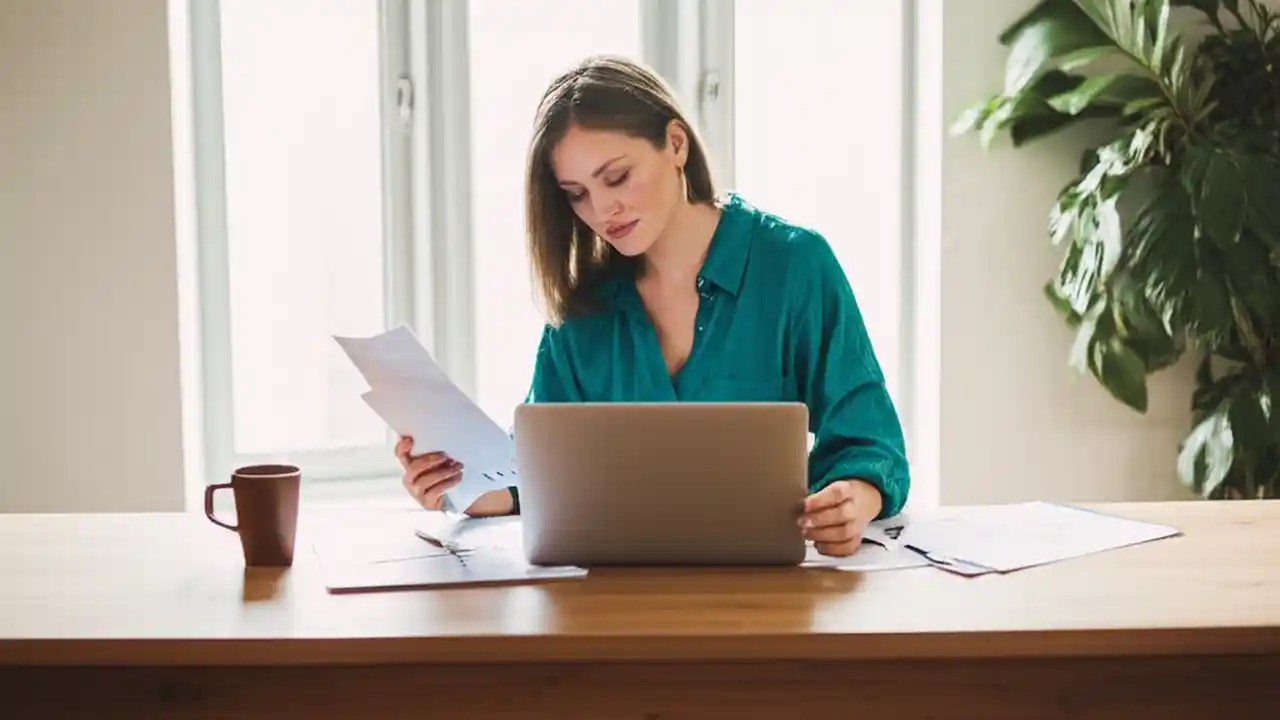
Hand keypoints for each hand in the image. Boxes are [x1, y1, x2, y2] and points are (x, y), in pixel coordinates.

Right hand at [394, 436, 514, 515]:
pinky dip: (448, 482)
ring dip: (443, 472)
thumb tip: (449, 434)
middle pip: (412, 468)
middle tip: (445, 456)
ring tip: (458, 467)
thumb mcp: (441, 462)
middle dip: (429, 460)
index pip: (400, 455)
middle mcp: (411, 479)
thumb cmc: (446, 475)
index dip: (402, 447)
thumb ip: (438, 451)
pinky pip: (436, 491)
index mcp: (411, 465)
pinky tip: (458, 477)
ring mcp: (417, 492)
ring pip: (425, 480)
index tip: (409, 439)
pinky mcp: (427, 503)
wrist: (456, 498)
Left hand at [799, 479, 882, 556]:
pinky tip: (818, 545)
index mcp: (848, 490)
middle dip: (818, 520)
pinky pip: (847, 548)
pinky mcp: (857, 539)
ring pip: (844, 533)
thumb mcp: (828, 487)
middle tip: (801, 522)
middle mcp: (855, 508)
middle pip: (841, 514)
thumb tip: (793, 505)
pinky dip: (831, 549)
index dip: (820, 500)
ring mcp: (858, 525)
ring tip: (806, 534)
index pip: (837, 493)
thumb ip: (813, 496)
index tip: (804, 505)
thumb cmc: (837, 496)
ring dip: (822, 535)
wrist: (862, 501)